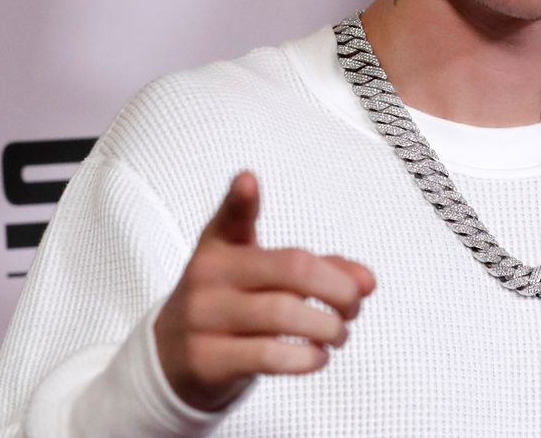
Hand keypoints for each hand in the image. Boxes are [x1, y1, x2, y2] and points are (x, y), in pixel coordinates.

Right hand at [154, 171, 376, 411]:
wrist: (173, 359)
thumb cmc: (234, 307)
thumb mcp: (265, 279)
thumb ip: (320, 270)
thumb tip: (367, 282)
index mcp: (221, 246)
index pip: (230, 217)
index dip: (239, 199)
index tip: (248, 180)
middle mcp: (207, 276)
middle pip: (291, 270)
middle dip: (339, 290)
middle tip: (353, 306)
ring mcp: (202, 317)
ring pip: (284, 314)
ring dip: (329, 328)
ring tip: (338, 334)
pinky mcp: (205, 359)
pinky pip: (268, 355)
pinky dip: (306, 358)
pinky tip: (318, 357)